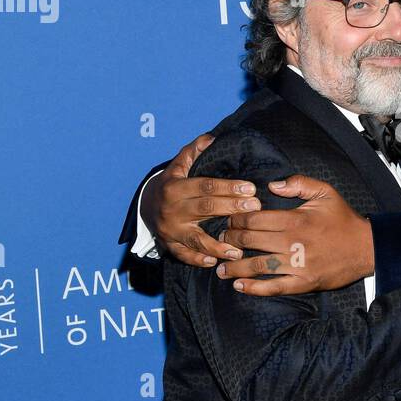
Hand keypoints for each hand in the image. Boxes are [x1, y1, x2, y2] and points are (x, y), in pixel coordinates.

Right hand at [142, 133, 261, 267]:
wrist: (144, 207)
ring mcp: (170, 230)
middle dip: (231, 208)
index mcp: (175, 188)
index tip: (251, 188)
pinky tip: (216, 262)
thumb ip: (193, 152)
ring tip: (239, 250)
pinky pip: (184, 255)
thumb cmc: (170, 185)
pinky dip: (199, 260)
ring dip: (218, 246)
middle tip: (255, 208)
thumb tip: (211, 138)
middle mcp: (172, 209)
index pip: (206, 186)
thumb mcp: (177, 166)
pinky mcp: (169, 246)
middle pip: (205, 208)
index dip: (229, 187)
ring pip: (195, 239)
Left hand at [215, 175, 372, 294]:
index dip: (236, 219)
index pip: (254, 218)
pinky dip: (254, 288)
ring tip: (221, 268)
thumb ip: (299, 183)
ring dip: (235, 267)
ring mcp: (297, 264)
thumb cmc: (344, 219)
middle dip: (230, 241)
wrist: (367, 247)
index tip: (228, 221)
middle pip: (250, 241)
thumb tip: (272, 185)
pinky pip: (274, 287)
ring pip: (257, 266)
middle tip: (221, 241)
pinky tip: (239, 286)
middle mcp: (292, 242)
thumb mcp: (325, 192)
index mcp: (295, 219)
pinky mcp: (303, 282)